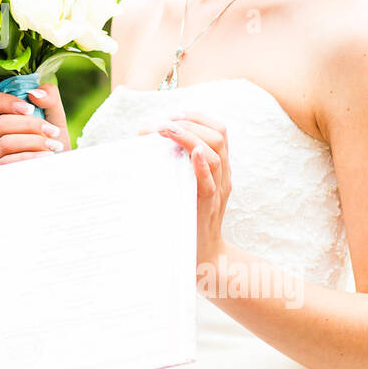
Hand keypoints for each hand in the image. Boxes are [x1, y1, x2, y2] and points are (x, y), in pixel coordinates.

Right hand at [0, 81, 68, 167]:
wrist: (58, 168)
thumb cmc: (51, 139)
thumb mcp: (54, 115)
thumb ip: (49, 97)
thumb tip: (35, 94)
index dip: (4, 102)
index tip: (29, 108)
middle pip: (0, 124)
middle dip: (30, 125)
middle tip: (52, 130)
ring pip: (5, 143)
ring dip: (34, 142)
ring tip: (54, 145)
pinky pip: (8, 162)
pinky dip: (30, 157)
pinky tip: (46, 156)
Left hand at [156, 111, 231, 278]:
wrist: (202, 255)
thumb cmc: (187, 217)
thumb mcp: (185, 185)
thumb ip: (175, 164)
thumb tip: (145, 139)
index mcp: (219, 168)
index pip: (219, 130)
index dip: (198, 116)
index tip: (175, 113)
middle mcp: (222, 176)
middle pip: (219, 136)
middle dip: (191, 122)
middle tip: (165, 122)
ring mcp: (217, 190)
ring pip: (216, 154)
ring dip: (189, 137)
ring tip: (168, 130)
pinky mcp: (208, 206)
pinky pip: (210, 182)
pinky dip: (202, 165)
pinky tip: (193, 153)